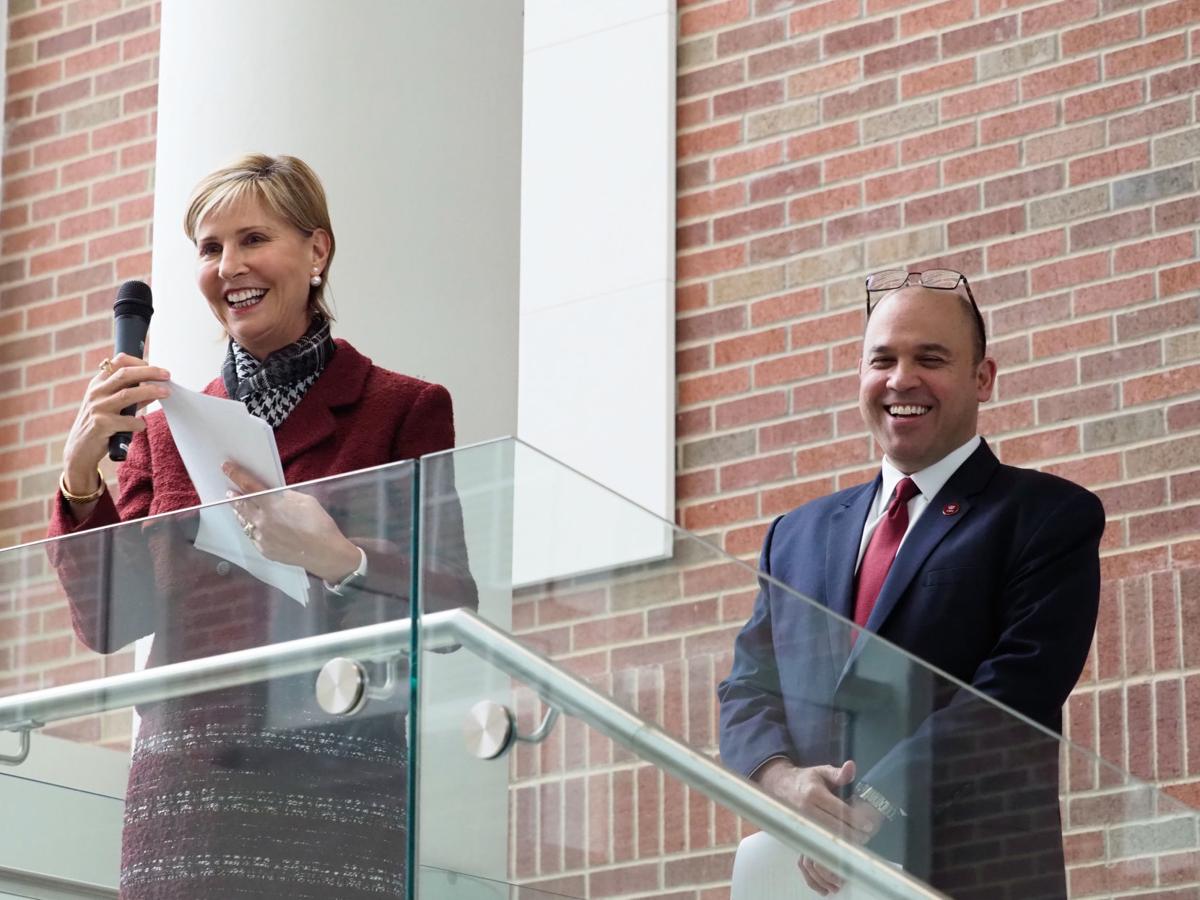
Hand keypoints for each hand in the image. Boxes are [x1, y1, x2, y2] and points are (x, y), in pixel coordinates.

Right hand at [61, 353, 169, 491]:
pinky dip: (139, 423)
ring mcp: (97, 408)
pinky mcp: (101, 424)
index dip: (137, 361)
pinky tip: (141, 426)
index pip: (117, 362)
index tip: (154, 366)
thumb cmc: (100, 425)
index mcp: (97, 384)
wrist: (80, 450)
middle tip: (167, 374)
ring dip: (150, 392)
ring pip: (128, 394)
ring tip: (166, 393)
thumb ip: (133, 397)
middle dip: (149, 372)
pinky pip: (128, 421)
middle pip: (125, 374)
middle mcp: (96, 393)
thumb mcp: (113, 407)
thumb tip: (156, 388)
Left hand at [223, 461, 360, 582]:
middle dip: (234, 497)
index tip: (226, 467)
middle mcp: (262, 520)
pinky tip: (256, 528)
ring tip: (239, 509)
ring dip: (240, 514)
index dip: (236, 475)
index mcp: (272, 503)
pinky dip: (253, 529)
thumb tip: (273, 495)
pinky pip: (253, 536)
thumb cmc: (318, 523)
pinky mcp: (264, 550)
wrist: (324, 552)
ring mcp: (261, 537)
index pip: (249, 486)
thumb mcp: (304, 500)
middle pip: (241, 505)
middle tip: (229, 492)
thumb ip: (284, 496)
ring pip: (244, 522)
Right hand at [755, 759, 877, 895]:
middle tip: (866, 837)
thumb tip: (852, 767)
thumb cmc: (806, 780)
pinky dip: (831, 851)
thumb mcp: (821, 772)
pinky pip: (817, 846)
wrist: (780, 787)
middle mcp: (806, 810)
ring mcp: (801, 824)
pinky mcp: (798, 833)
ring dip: (844, 844)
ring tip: (857, 844)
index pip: (839, 810)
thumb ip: (838, 773)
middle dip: (853, 835)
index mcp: (813, 794)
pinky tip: (842, 852)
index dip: (856, 820)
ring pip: (826, 840)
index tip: (868, 825)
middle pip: (834, 828)